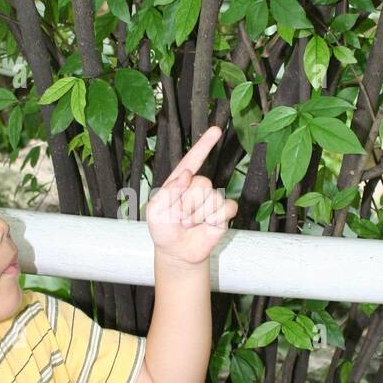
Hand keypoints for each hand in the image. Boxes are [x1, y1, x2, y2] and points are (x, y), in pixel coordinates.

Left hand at [145, 125, 237, 265]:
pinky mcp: (223, 213)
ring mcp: (211, 199)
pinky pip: (227, 207)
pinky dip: (215, 218)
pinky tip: (207, 225)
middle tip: (180, 218)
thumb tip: (187, 174)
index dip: (205, 144)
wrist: (177, 252)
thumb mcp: (155, 210)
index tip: (217, 130)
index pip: (193, 159)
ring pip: (213, 196)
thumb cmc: (163, 229)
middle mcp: (197, 186)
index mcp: (179, 181)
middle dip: (189, 203)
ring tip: (189, 224)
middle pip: (202, 182)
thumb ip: (168, 191)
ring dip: (198, 215)